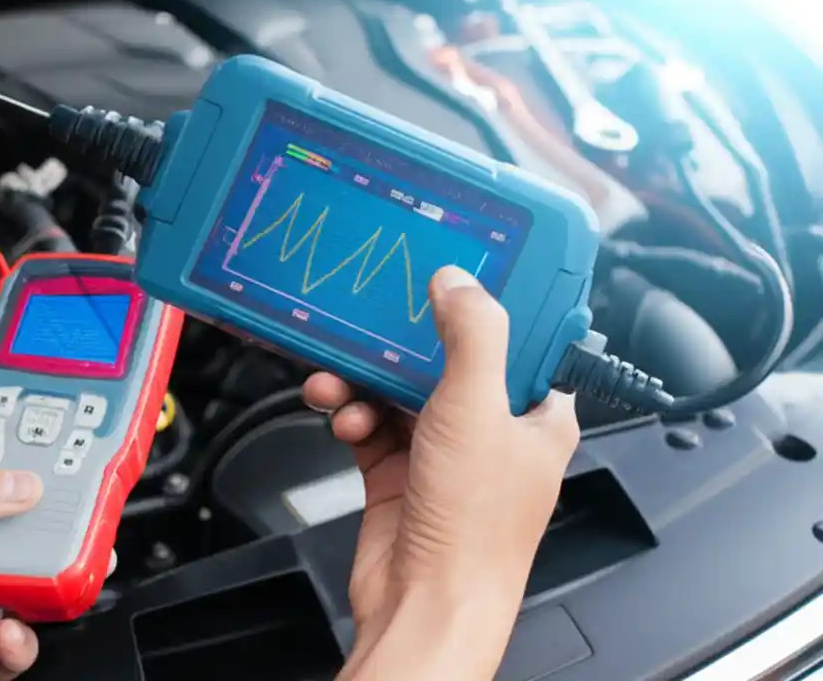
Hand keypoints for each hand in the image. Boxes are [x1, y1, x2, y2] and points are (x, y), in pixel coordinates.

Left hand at [0, 445, 45, 680]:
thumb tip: (16, 481)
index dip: (12, 454)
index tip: (54, 447)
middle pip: (10, 529)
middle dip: (44, 528)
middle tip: (72, 523)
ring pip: (20, 588)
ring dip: (37, 589)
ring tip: (35, 585)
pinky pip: (12, 644)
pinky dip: (18, 643)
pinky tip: (1, 635)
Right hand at [304, 266, 579, 680]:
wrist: (423, 604)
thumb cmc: (473, 529)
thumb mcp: (476, 408)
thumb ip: (472, 335)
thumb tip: (459, 282)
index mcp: (537, 414)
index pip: (523, 339)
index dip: (491, 303)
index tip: (455, 271)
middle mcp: (494, 432)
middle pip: (449, 360)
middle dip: (403, 343)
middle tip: (376, 316)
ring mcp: (444, 454)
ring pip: (399, 391)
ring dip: (365, 381)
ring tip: (339, 380)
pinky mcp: (400, 474)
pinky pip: (371, 424)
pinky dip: (351, 414)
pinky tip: (342, 417)